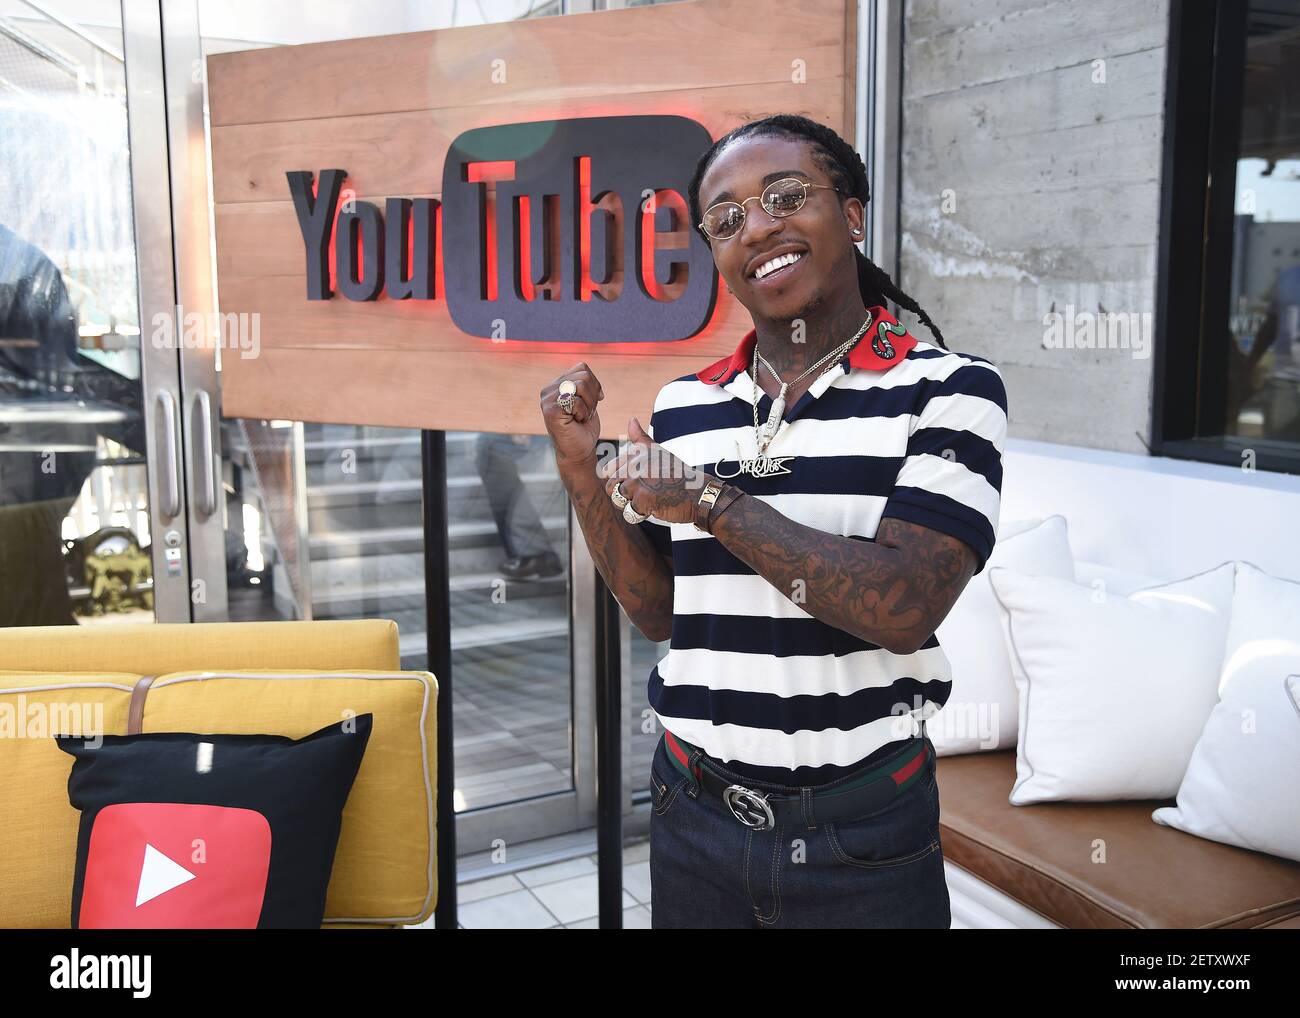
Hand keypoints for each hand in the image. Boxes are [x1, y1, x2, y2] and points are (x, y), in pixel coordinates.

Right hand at [540, 362, 603, 469]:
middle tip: (587, 412)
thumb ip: (584, 383)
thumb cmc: (583, 428)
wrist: (579, 452)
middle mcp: (548, 390)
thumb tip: (587, 371)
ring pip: (581, 385)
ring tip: (582, 416)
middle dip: (593, 396)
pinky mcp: (550, 411)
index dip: (595, 384)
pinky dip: (583, 413)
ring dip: (589, 405)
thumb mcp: (586, 400)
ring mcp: (547, 400)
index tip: (595, 401)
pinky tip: (576, 421)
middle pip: (584, 375)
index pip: (582, 368)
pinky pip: (576, 400)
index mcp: (556, 384)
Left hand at [598, 416, 716, 525]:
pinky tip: (656, 506)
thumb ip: (641, 439)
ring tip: (649, 499)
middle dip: (622, 495)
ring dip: (630, 505)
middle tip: (644, 493)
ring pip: (617, 499)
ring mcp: (639, 481)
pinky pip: (629, 512)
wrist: (698, 494)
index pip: (608, 469)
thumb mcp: (660, 452)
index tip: (634, 482)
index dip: (617, 480)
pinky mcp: (643, 499)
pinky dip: (640, 514)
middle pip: (610, 486)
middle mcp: (636, 464)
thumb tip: (631, 419)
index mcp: (637, 453)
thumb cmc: (677, 475)